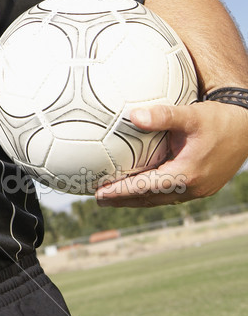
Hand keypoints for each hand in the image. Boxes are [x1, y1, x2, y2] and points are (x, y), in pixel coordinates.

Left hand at [95, 101, 247, 206]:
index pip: (145, 187)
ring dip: (136, 198)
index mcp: (187, 175)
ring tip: (112, 197)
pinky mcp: (202, 186)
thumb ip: (162, 115)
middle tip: (97, 198)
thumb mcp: (191, 115)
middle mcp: (192, 188)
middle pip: (150, 199)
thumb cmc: (219, 120)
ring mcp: (198, 190)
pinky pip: (170, 193)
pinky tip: (138, 185)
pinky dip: (150, 192)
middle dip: (123, 200)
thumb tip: (132, 115)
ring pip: (160, 198)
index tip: (99, 194)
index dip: (121, 192)